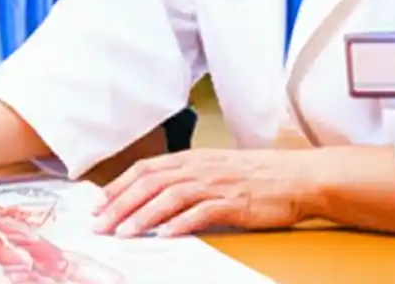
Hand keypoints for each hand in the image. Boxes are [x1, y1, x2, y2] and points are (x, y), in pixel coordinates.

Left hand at [93, 148, 319, 236]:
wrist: (297, 176)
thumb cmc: (255, 175)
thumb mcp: (213, 169)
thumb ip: (184, 178)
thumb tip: (151, 194)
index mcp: (190, 159)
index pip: (144, 170)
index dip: (118, 186)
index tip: (98, 205)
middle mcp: (197, 168)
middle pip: (149, 184)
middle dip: (120, 204)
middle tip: (100, 224)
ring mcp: (215, 184)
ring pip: (169, 197)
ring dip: (143, 215)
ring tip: (124, 232)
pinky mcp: (233, 202)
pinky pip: (202, 212)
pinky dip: (181, 223)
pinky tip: (165, 234)